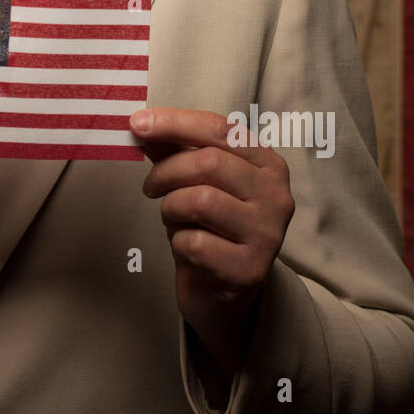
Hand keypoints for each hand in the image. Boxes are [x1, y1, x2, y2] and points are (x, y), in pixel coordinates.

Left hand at [132, 108, 294, 383]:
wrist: (224, 291)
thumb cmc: (209, 226)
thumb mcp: (194, 181)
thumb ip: (173, 149)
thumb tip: (141, 123)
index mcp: (267, 163)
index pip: (219, 129)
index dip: (174, 122)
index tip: (137, 123)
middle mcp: (276, 195)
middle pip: (209, 162)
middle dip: (167, 171)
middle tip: (150, 187)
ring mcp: (268, 233)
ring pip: (201, 200)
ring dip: (171, 208)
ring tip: (171, 217)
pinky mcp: (250, 269)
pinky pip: (196, 242)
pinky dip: (178, 241)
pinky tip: (186, 247)